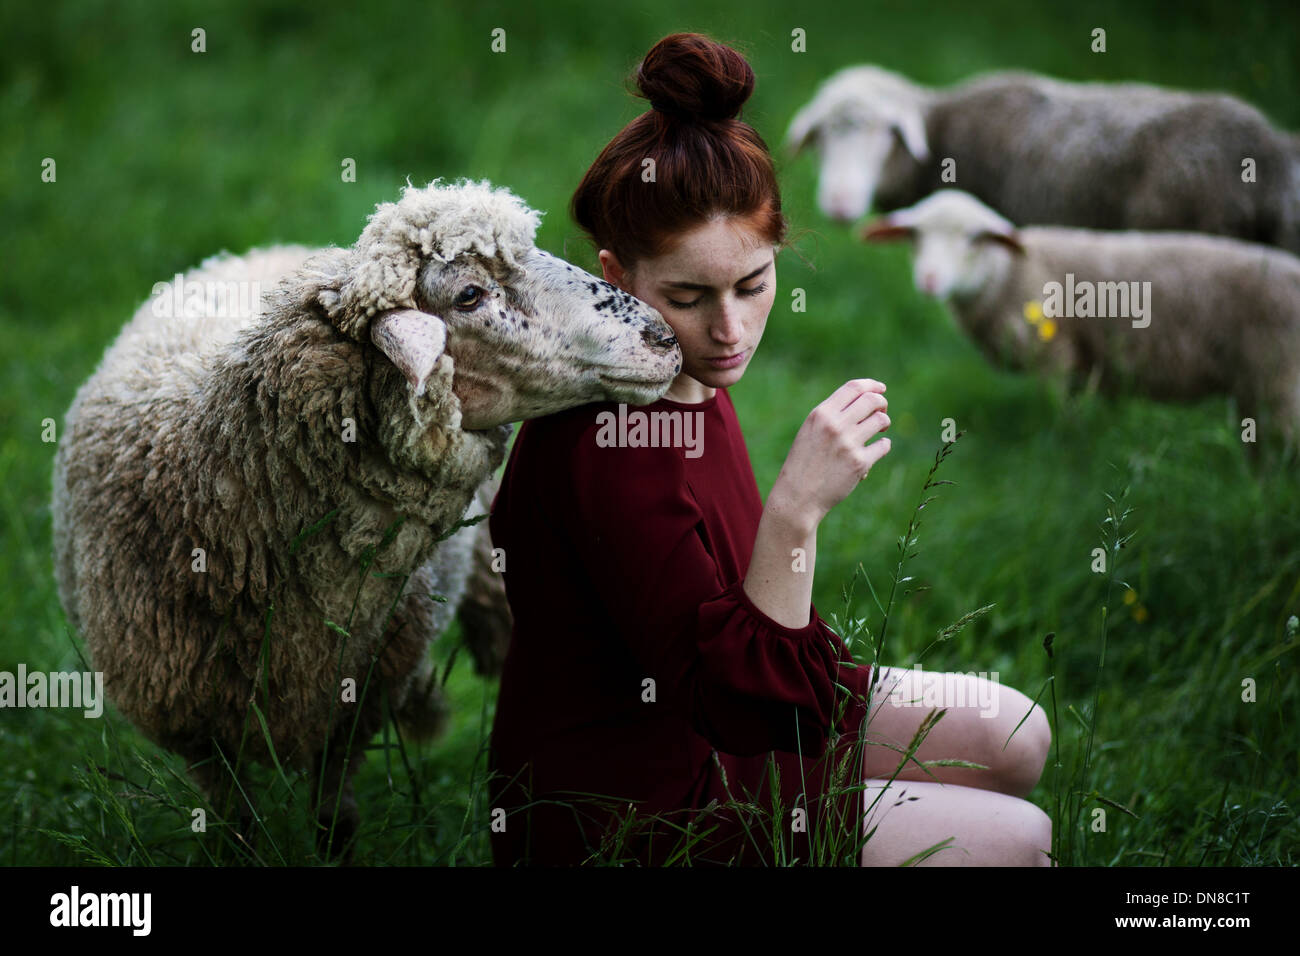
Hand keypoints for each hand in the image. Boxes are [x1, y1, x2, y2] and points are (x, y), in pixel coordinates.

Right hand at [769, 379, 890, 525]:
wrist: (797, 496)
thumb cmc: (805, 462)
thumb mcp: (811, 431)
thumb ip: (832, 415)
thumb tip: (866, 401)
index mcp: (821, 414)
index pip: (854, 388)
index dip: (872, 385)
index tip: (881, 389)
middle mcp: (834, 425)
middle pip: (872, 400)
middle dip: (882, 403)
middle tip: (881, 413)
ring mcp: (848, 444)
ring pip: (881, 420)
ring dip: (884, 423)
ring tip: (880, 430)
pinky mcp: (859, 463)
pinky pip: (883, 445)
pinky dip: (883, 446)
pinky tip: (876, 450)